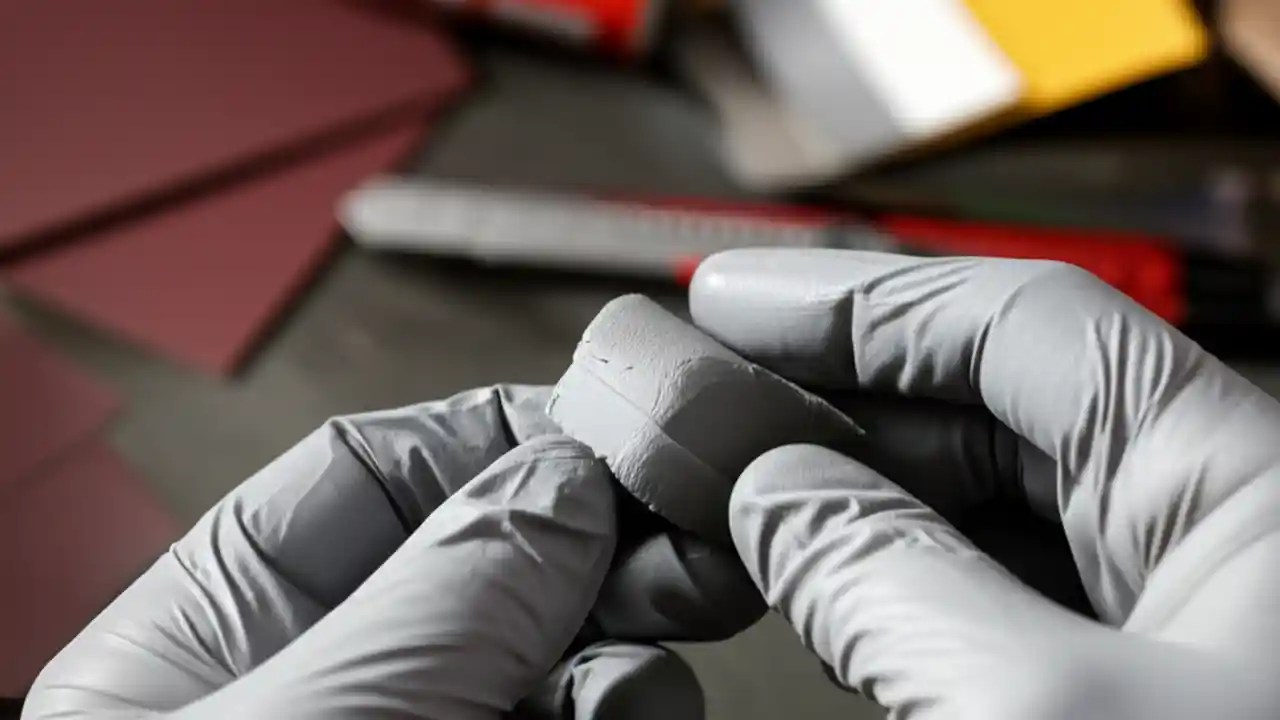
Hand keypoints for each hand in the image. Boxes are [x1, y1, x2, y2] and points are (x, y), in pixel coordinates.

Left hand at [23, 386, 762, 719]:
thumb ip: (439, 596)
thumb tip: (564, 480)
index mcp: (217, 643)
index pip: (372, 480)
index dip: (501, 433)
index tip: (618, 419)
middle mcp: (328, 689)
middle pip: (486, 563)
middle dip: (602, 528)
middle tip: (707, 511)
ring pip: (554, 654)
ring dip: (634, 627)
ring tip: (688, 612)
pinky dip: (629, 703)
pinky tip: (644, 707)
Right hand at [691, 250, 1279, 718]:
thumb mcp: (1043, 715)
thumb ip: (888, 581)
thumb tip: (771, 495)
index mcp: (1238, 487)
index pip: (1023, 326)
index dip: (862, 299)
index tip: (734, 299)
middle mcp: (1199, 533)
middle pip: (986, 405)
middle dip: (836, 392)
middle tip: (709, 393)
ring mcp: (1152, 616)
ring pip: (971, 504)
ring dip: (845, 487)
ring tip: (730, 480)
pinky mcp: (1106, 689)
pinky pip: (976, 595)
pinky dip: (880, 577)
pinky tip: (806, 572)